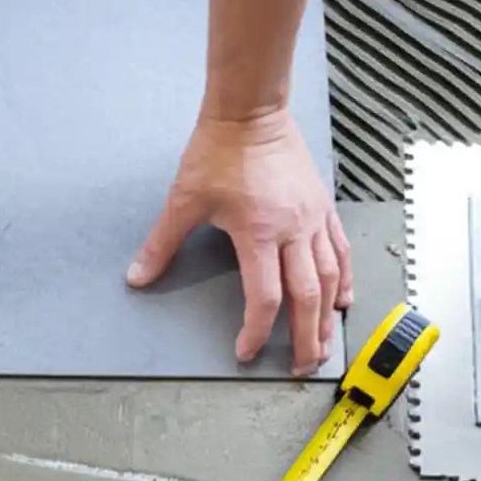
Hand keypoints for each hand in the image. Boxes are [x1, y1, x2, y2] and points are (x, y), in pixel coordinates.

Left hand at [126, 111, 351, 375]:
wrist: (250, 113)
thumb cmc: (218, 151)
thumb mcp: (183, 200)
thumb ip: (162, 243)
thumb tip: (137, 277)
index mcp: (258, 232)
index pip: (264, 297)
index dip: (256, 330)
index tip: (246, 350)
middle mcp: (293, 230)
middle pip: (307, 297)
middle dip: (305, 338)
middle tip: (301, 366)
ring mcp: (312, 218)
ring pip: (331, 277)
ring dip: (328, 315)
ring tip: (324, 342)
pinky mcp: (321, 206)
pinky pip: (340, 250)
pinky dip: (343, 278)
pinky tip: (342, 298)